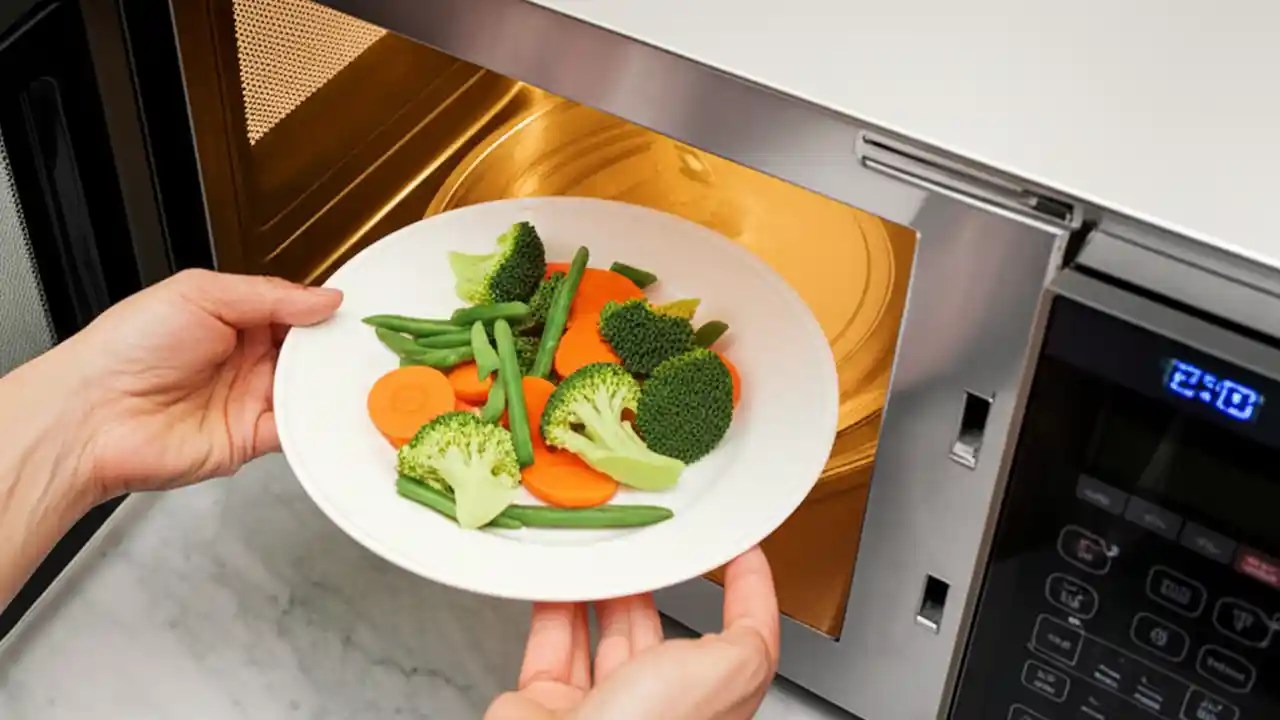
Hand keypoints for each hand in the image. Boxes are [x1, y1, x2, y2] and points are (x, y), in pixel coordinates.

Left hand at [50, 269, 341, 497]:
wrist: (91, 416)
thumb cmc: (125, 348)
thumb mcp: (200, 293)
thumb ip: (268, 294)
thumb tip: (324, 298)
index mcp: (234, 318)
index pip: (295, 312)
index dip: (324, 313)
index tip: (353, 312)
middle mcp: (245, 359)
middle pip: (309, 354)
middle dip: (335, 350)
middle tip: (364, 345)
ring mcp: (249, 400)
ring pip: (308, 393)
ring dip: (330, 387)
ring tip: (357, 376)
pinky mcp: (251, 439)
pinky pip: (296, 431)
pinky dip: (317, 425)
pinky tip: (330, 411)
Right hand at [486, 546, 779, 719]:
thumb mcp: (728, 674)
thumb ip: (750, 635)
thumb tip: (753, 601)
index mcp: (708, 707)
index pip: (740, 645)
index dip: (745, 594)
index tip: (739, 550)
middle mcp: (655, 711)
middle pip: (662, 635)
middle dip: (657, 585)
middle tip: (653, 542)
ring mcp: (599, 710)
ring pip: (605, 636)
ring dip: (603, 591)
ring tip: (604, 550)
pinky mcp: (545, 704)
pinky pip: (552, 643)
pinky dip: (553, 607)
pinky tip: (560, 578)